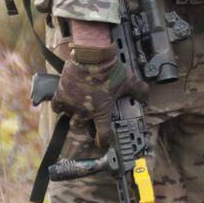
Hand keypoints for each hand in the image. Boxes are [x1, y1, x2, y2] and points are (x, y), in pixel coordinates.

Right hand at [51, 34, 146, 148]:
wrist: (92, 59)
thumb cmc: (110, 71)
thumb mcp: (129, 81)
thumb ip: (139, 91)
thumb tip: (147, 97)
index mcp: (102, 112)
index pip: (103, 134)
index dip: (103, 141)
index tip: (103, 143)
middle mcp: (85, 112)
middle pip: (80, 126)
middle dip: (83, 123)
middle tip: (87, 117)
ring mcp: (71, 105)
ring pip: (68, 116)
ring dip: (72, 114)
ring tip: (76, 107)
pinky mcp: (60, 95)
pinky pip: (56, 106)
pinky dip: (59, 105)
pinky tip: (62, 102)